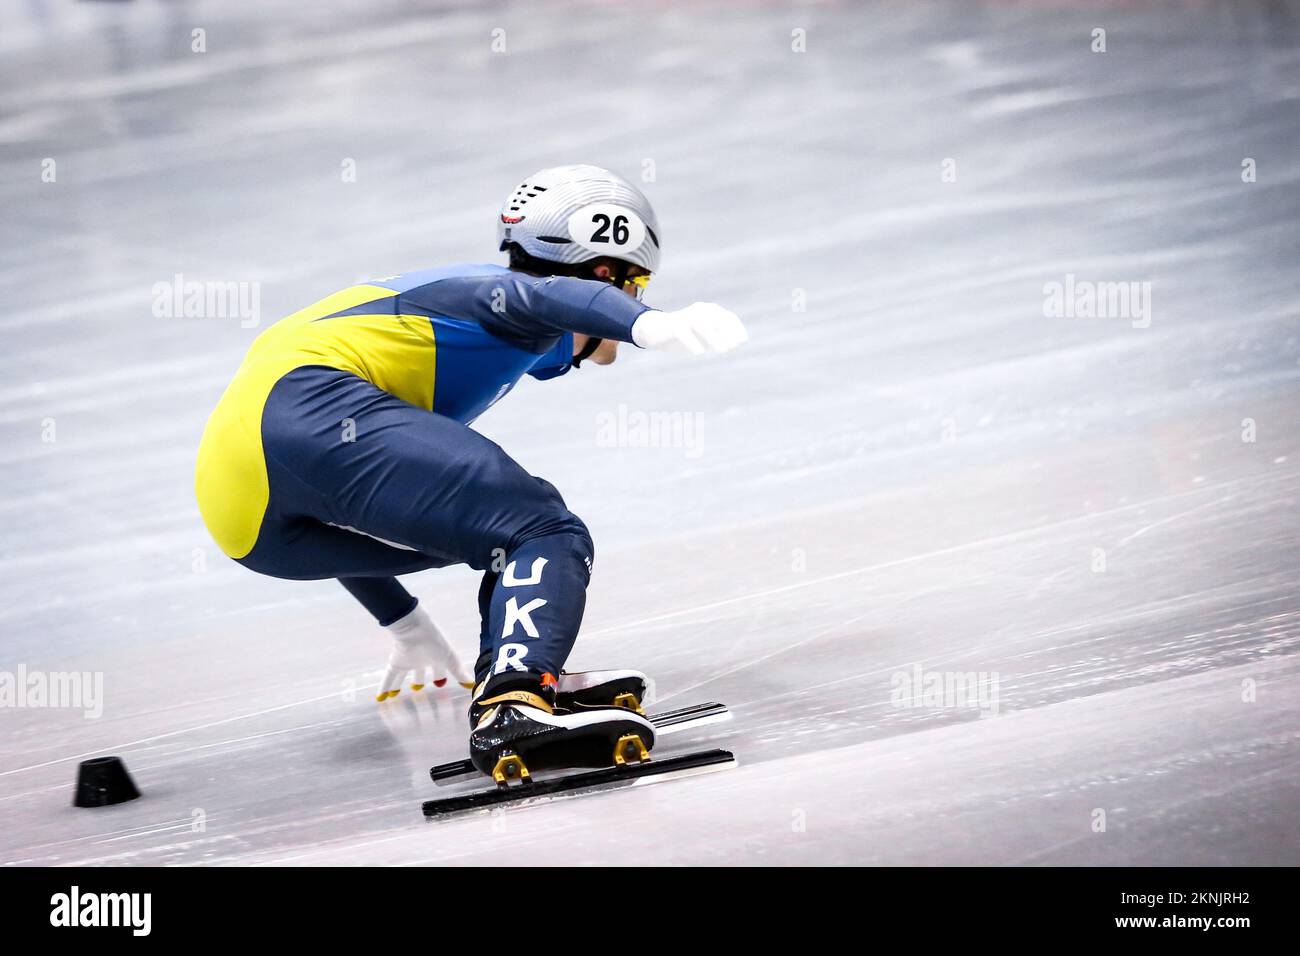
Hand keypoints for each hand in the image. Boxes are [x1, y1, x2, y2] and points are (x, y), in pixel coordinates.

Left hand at [378, 605, 473, 700]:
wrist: (414, 629)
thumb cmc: (435, 642)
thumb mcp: (449, 659)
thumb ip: (459, 673)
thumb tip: (472, 684)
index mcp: (436, 657)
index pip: (439, 670)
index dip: (440, 678)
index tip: (440, 686)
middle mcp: (421, 659)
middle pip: (420, 673)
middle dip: (420, 681)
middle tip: (417, 691)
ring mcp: (408, 661)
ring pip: (402, 676)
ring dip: (399, 686)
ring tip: (395, 695)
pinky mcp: (396, 662)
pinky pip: (389, 677)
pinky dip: (384, 687)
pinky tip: (380, 698)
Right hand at [631, 303, 748, 355]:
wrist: (657, 330)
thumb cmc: (686, 334)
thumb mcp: (706, 335)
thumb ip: (721, 337)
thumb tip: (740, 342)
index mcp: (710, 311)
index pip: (728, 318)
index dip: (736, 329)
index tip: (742, 342)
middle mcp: (699, 310)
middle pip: (716, 319)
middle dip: (727, 333)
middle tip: (731, 349)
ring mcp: (685, 317)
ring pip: (701, 324)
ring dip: (714, 338)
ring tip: (722, 351)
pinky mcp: (672, 325)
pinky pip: (682, 331)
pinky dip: (692, 342)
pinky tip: (699, 353)